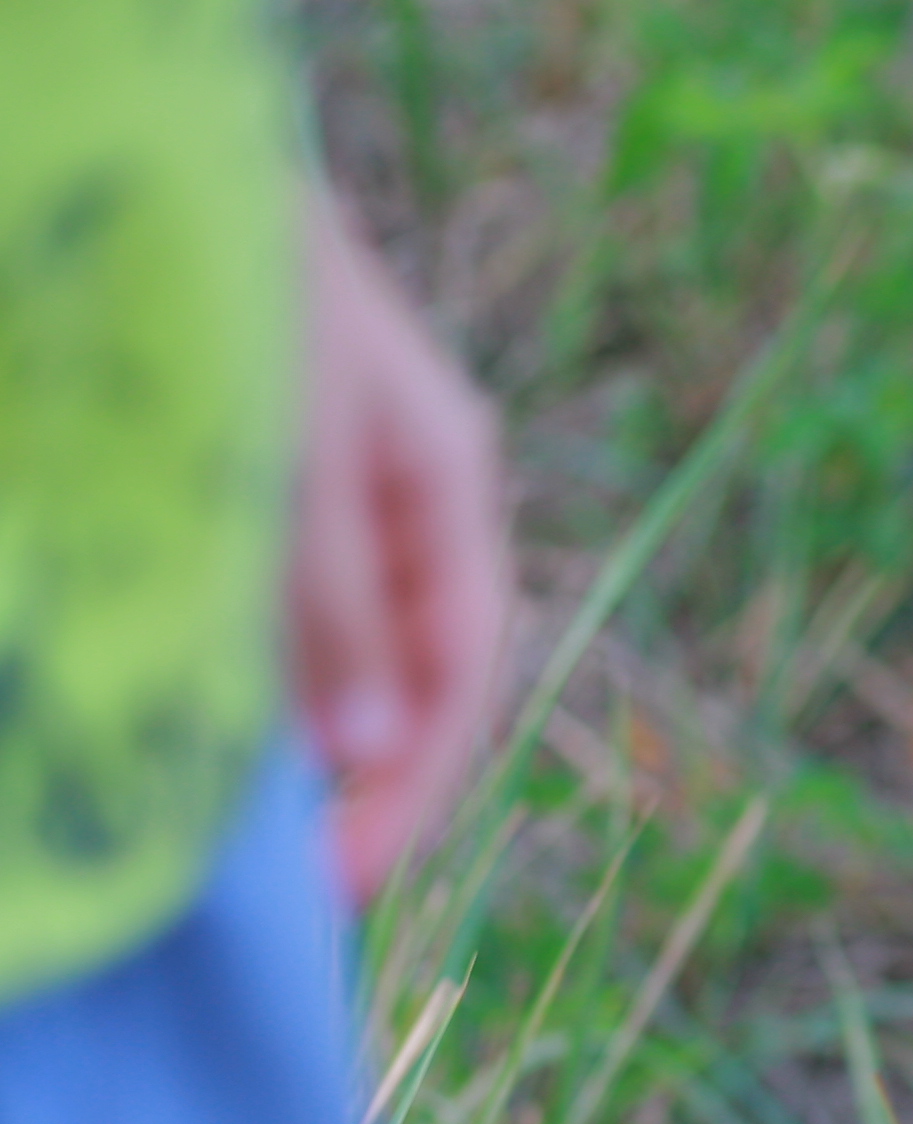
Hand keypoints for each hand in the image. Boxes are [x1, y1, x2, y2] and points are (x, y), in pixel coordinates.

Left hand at [288, 186, 510, 905]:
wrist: (158, 160)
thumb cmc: (235, 287)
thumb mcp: (286, 453)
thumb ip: (327, 598)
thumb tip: (363, 745)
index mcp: (452, 487)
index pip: (462, 675)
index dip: (414, 786)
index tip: (345, 878)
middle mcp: (415, 501)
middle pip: (418, 675)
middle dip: (370, 782)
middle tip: (304, 881)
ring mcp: (350, 494)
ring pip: (354, 650)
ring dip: (314, 741)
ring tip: (264, 828)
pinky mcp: (280, 490)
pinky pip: (296, 614)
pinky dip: (270, 682)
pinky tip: (234, 731)